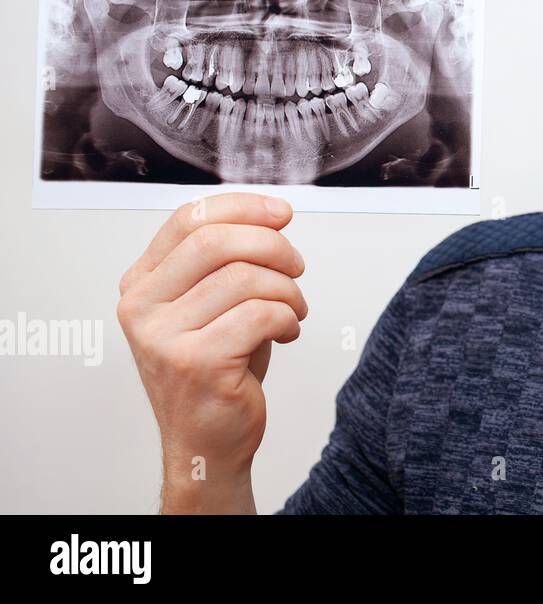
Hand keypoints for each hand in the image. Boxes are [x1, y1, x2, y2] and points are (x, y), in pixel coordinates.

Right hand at [117, 192, 307, 512]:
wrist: (207, 440)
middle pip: (217, 241)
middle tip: (296, 266)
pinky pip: (261, 314)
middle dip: (273, 247)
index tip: (281, 213)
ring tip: (293, 309)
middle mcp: (142, 308)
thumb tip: (270, 215)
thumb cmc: (216, 366)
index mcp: (141, 284)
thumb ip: (224, 259)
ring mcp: (164, 337)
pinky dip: (288, 317)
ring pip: (245, 278)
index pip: (189, 219)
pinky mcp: (197, 363)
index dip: (243, 207)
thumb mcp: (210, 303)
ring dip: (287, 290)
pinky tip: (287, 331)